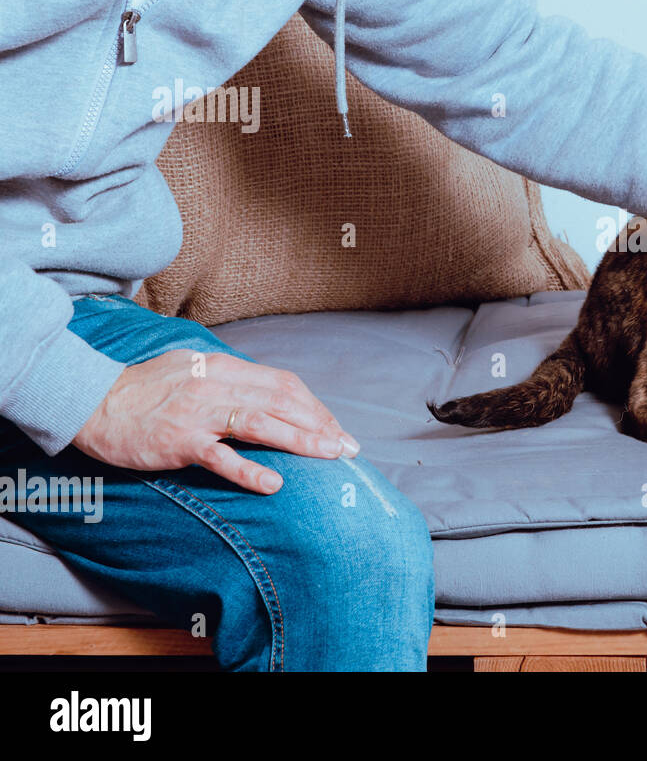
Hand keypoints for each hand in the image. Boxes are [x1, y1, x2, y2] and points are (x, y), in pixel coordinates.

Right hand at [72, 350, 360, 493]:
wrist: (93, 402)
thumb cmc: (146, 389)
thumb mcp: (193, 370)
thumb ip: (231, 379)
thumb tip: (269, 393)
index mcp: (224, 367)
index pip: (284, 384)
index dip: (315, 406)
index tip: (335, 428)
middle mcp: (217, 385)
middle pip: (283, 400)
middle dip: (322, 424)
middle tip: (348, 447)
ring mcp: (199, 413)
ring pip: (262, 423)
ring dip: (302, 440)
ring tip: (331, 456)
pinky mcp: (180, 441)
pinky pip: (221, 457)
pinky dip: (249, 471)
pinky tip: (274, 484)